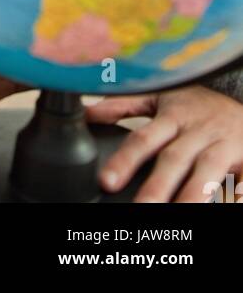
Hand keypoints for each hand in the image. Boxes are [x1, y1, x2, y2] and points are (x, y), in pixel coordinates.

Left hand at [87, 85, 242, 202]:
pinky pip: (242, 179)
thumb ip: (124, 105)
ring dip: (193, 195)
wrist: (242, 103)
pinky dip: (236, 194)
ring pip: (207, 172)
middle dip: (157, 187)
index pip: (144, 139)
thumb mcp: (160, 97)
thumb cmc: (196, 105)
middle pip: (174, 160)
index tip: (107, 181)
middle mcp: (195, 132)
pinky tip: (230, 206)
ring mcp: (221, 146)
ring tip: (179, 216)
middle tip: (140, 209)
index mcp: (171, 117)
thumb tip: (86, 113)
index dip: (125, 160)